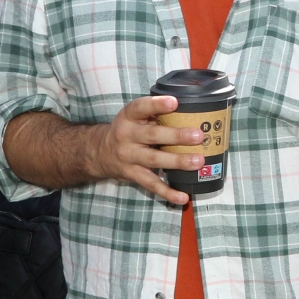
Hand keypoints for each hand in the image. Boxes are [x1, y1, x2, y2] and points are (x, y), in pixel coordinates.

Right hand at [83, 95, 200, 206]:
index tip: (174, 102)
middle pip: (152, 136)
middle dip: (176, 136)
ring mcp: (129, 157)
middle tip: (198, 136)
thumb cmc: (127, 130)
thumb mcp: (134, 117)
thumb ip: (155, 114)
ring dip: (177, 161)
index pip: (141, 107)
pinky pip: (151, 184)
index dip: (157, 105)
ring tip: (197, 162)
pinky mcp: (132, 175)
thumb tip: (191, 111)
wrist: (100, 153)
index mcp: (128, 117)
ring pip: (154, 160)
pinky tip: (183, 196)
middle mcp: (126, 136)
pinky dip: (168, 192)